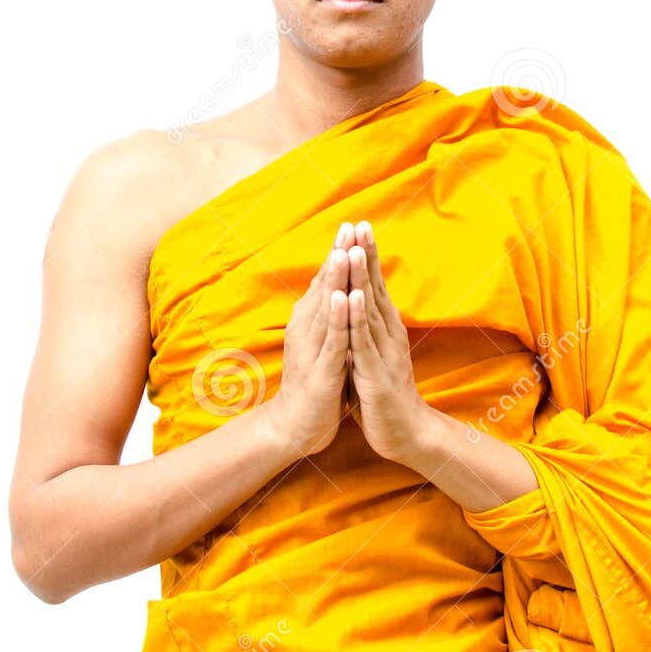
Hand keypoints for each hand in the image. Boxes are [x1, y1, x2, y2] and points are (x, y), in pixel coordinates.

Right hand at [263, 222, 353, 458]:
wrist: (296, 426)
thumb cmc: (315, 383)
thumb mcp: (326, 343)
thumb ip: (330, 317)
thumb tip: (338, 289)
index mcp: (313, 322)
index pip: (328, 281)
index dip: (340, 253)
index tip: (353, 225)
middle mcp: (308, 329)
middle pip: (325, 286)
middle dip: (338, 255)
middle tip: (349, 225)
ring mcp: (312, 349)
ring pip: (325, 307)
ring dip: (334, 279)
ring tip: (343, 251)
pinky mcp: (320, 370)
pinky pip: (330, 340)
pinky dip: (335, 318)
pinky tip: (340, 298)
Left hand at [344, 219, 430, 462]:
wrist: (406, 432)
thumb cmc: (385, 393)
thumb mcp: (372, 353)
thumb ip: (366, 329)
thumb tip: (356, 303)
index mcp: (384, 328)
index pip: (374, 285)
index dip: (366, 256)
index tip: (358, 226)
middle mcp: (387, 333)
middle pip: (374, 287)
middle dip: (365, 255)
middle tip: (359, 223)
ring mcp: (383, 351)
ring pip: (369, 308)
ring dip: (361, 278)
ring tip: (353, 249)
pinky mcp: (374, 372)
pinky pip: (364, 341)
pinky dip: (358, 318)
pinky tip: (353, 297)